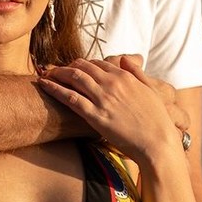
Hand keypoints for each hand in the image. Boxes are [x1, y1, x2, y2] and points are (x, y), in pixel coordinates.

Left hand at [38, 57, 179, 163]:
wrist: (157, 143)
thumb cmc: (156, 120)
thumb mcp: (150, 90)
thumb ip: (137, 72)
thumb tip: (125, 58)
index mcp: (125, 77)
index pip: (99, 63)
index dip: (84, 63)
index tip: (75, 67)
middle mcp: (112, 83)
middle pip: (83, 67)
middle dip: (68, 66)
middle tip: (57, 70)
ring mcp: (102, 99)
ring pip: (74, 78)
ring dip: (57, 73)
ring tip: (46, 73)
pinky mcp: (95, 115)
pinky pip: (70, 98)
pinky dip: (54, 89)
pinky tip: (43, 85)